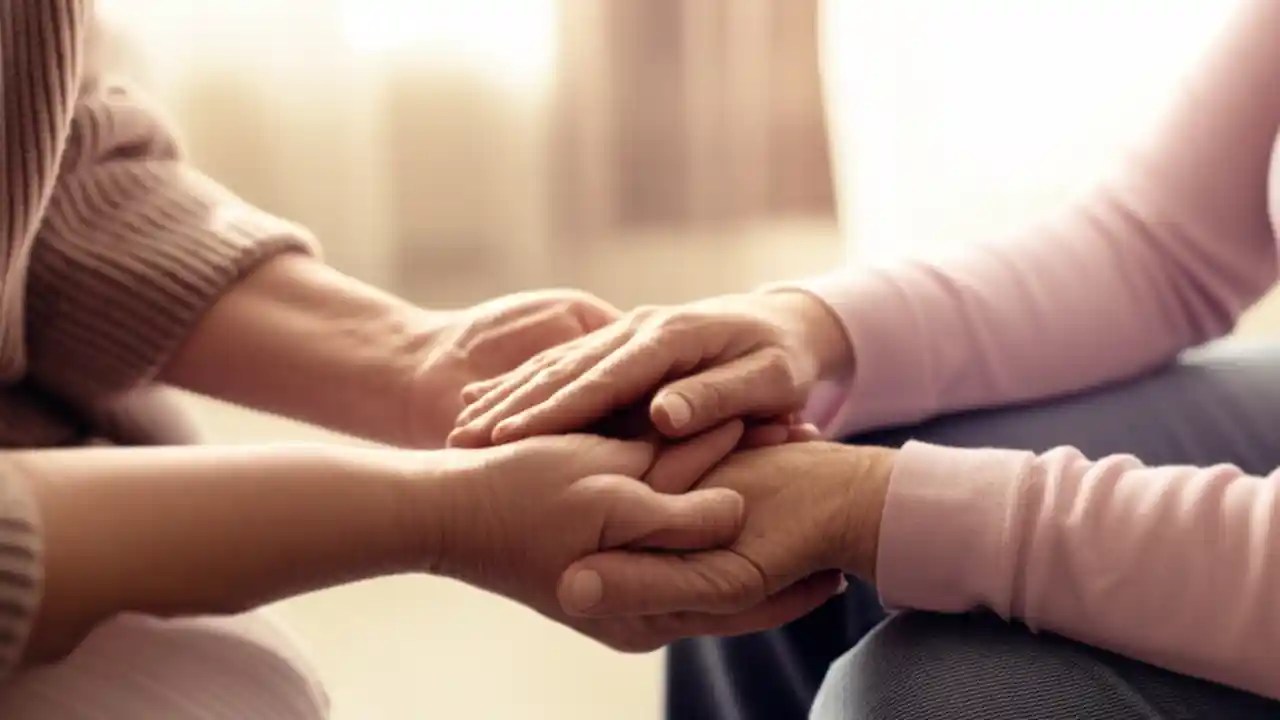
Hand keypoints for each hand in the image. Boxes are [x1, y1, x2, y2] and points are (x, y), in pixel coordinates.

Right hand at [420, 431, 843, 650]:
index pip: (739, 599)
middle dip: (776, 572)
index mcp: (644, 602)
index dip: (790, 580)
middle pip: (726, 597)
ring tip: (793, 535)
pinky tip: (723, 520)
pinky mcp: (602, 575)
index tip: (839, 562)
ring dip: (744, 556)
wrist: (445, 509)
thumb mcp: (610, 496)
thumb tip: (741, 513)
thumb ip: (681, 513)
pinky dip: (701, 546)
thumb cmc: (521, 496)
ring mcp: (618, 596)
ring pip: (700, 580)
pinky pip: (668, 567)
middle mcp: (636, 612)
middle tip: (834, 557)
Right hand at [447, 291, 850, 447]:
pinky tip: (481, 409)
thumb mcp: (768, 377)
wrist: (783, 322)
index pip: (604, 377)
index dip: (558, 407)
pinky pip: (556, 368)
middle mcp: (636, 331)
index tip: (515, 437)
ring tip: (458, 432)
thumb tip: (663, 414)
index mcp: (669, 338)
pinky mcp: (611, 346)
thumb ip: (719, 394)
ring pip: (552, 369)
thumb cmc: (783, 357)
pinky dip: (518, 389)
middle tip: (464, 440)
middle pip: (565, 372)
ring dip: (505, 400)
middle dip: (514, 406)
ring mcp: (619, 335)